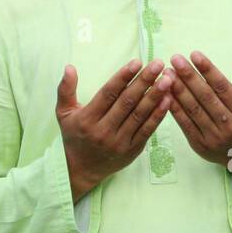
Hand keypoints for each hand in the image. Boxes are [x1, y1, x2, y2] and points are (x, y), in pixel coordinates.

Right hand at [56, 59, 172, 200]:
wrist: (80, 170)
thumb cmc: (74, 135)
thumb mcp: (63, 113)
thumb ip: (66, 89)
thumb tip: (69, 67)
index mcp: (87, 119)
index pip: (108, 94)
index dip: (123, 77)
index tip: (137, 62)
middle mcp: (103, 131)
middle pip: (127, 102)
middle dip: (144, 81)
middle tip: (158, 64)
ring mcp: (119, 142)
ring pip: (139, 115)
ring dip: (155, 96)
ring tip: (167, 79)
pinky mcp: (132, 150)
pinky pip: (147, 130)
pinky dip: (158, 115)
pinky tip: (168, 100)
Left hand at [167, 52, 231, 163]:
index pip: (223, 87)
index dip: (208, 70)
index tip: (194, 54)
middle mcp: (229, 125)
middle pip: (205, 96)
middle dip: (189, 76)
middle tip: (175, 59)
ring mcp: (213, 136)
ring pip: (193, 109)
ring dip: (178, 89)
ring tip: (168, 73)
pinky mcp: (199, 144)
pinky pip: (185, 124)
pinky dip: (174, 108)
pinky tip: (166, 94)